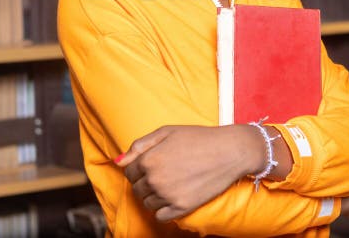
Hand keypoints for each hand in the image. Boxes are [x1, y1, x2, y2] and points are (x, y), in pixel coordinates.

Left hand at [116, 125, 263, 221]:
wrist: (230, 151)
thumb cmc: (198, 138)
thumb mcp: (166, 132)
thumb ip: (139, 145)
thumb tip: (119, 161)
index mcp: (149, 159)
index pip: (129, 172)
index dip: (139, 167)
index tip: (153, 164)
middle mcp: (155, 179)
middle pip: (137, 189)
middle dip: (145, 182)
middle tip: (165, 172)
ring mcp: (168, 195)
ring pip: (148, 203)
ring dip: (155, 195)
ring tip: (172, 182)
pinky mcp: (182, 207)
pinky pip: (160, 216)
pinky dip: (164, 209)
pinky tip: (175, 196)